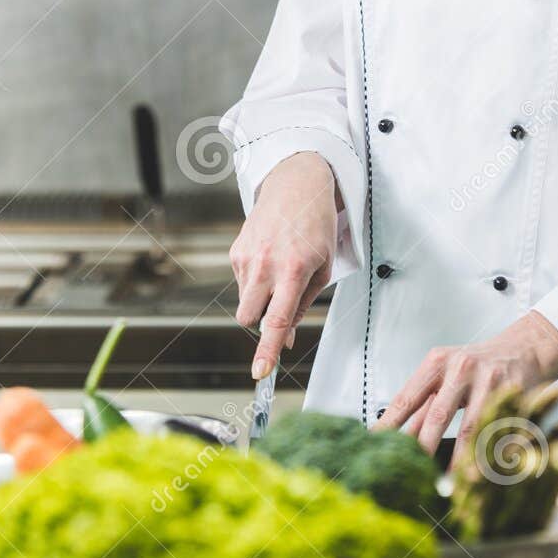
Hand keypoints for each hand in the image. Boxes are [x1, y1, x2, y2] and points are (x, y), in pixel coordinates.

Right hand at [230, 151, 339, 378]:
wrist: (296, 184)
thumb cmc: (316, 225)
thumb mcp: (323, 266)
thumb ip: (302, 305)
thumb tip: (284, 339)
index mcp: (294, 270)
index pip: (276, 320)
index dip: (267, 350)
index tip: (260, 372)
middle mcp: (266, 264)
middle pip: (248, 318)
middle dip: (260, 323)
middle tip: (280, 306)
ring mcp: (247, 257)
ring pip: (244, 302)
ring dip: (259, 300)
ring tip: (280, 272)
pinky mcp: (235, 251)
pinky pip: (241, 283)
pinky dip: (254, 282)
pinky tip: (270, 259)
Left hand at [373, 312, 557, 465]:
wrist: (523, 348)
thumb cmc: (478, 365)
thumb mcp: (446, 378)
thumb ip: (423, 407)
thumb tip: (398, 437)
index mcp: (437, 362)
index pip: (407, 398)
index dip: (390, 424)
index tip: (374, 445)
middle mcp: (461, 367)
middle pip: (437, 415)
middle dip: (423, 447)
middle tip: (412, 472)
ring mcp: (489, 380)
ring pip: (471, 428)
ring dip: (459, 460)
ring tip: (450, 482)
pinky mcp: (513, 393)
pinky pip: (498, 431)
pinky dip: (489, 454)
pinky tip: (482, 472)